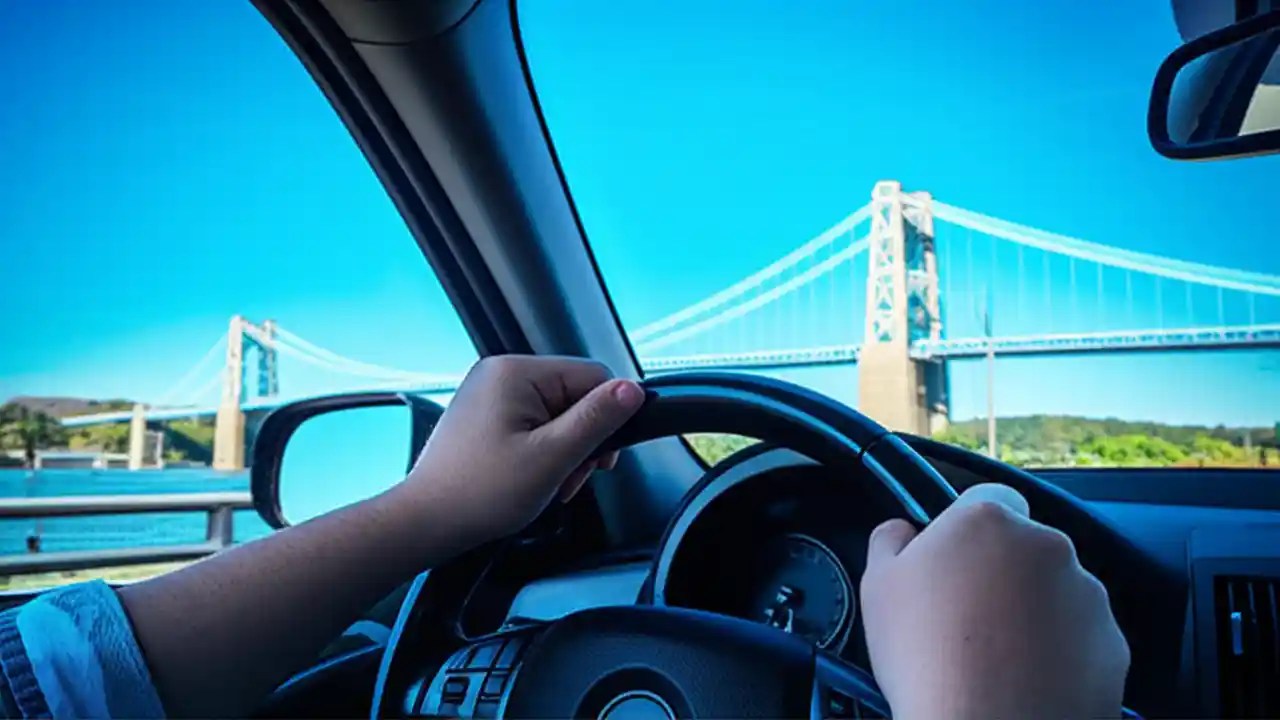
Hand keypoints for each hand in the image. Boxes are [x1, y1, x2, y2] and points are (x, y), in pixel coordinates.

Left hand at [397, 355, 643, 547]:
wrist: (426, 522)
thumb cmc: (477, 493)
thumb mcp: (551, 457)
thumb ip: (596, 420)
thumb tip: (632, 391)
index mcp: (516, 372)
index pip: (592, 377)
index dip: (606, 419)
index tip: (599, 458)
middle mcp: (501, 374)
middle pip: (575, 396)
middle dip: (581, 441)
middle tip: (569, 477)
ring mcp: (490, 394)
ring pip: (557, 414)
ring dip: (563, 451)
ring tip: (548, 482)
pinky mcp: (486, 415)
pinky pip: (533, 424)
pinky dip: (542, 452)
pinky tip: (532, 477)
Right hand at [859, 484, 1129, 719]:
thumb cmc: (925, 656)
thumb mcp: (877, 586)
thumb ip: (892, 540)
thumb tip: (904, 531)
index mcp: (989, 521)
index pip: (988, 498)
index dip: (968, 530)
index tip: (953, 564)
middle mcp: (1048, 546)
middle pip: (1025, 547)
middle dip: (1003, 572)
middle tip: (969, 616)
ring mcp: (1089, 597)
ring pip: (1057, 591)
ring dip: (1034, 611)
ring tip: (998, 656)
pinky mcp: (1114, 645)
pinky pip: (1082, 636)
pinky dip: (1062, 651)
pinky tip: (1027, 678)